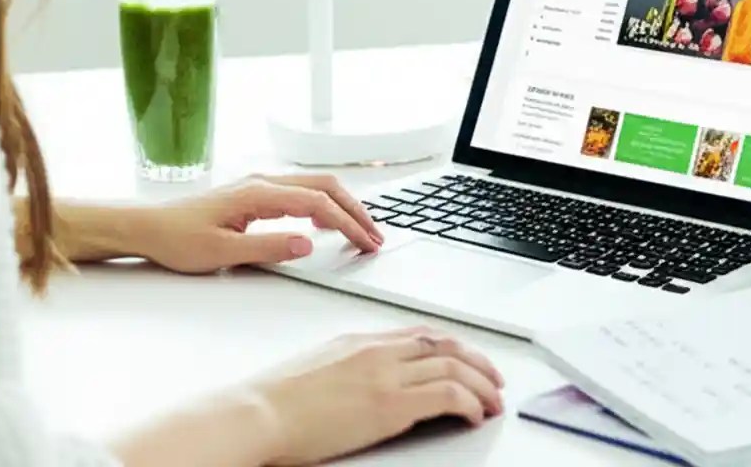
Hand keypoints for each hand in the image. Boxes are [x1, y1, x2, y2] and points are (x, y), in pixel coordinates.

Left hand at [136, 174, 383, 272]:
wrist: (146, 226)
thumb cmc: (177, 239)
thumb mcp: (222, 253)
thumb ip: (268, 247)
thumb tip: (308, 244)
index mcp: (258, 194)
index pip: (318, 204)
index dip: (347, 224)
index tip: (366, 243)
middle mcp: (262, 183)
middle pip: (325, 187)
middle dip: (355, 211)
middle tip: (375, 236)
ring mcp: (259, 185)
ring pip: (315, 186)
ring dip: (342, 206)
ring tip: (360, 230)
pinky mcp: (255, 194)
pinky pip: (301, 192)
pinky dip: (324, 204)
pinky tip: (326, 223)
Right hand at [253, 326, 504, 465]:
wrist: (256, 414)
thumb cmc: (273, 401)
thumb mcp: (316, 368)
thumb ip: (348, 367)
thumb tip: (365, 382)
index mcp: (360, 341)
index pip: (421, 334)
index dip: (453, 346)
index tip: (468, 359)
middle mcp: (378, 351)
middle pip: (447, 344)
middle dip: (479, 361)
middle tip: (494, 380)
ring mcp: (386, 375)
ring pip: (456, 365)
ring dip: (483, 384)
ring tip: (494, 401)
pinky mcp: (391, 405)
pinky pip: (449, 394)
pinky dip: (471, 403)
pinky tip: (475, 415)